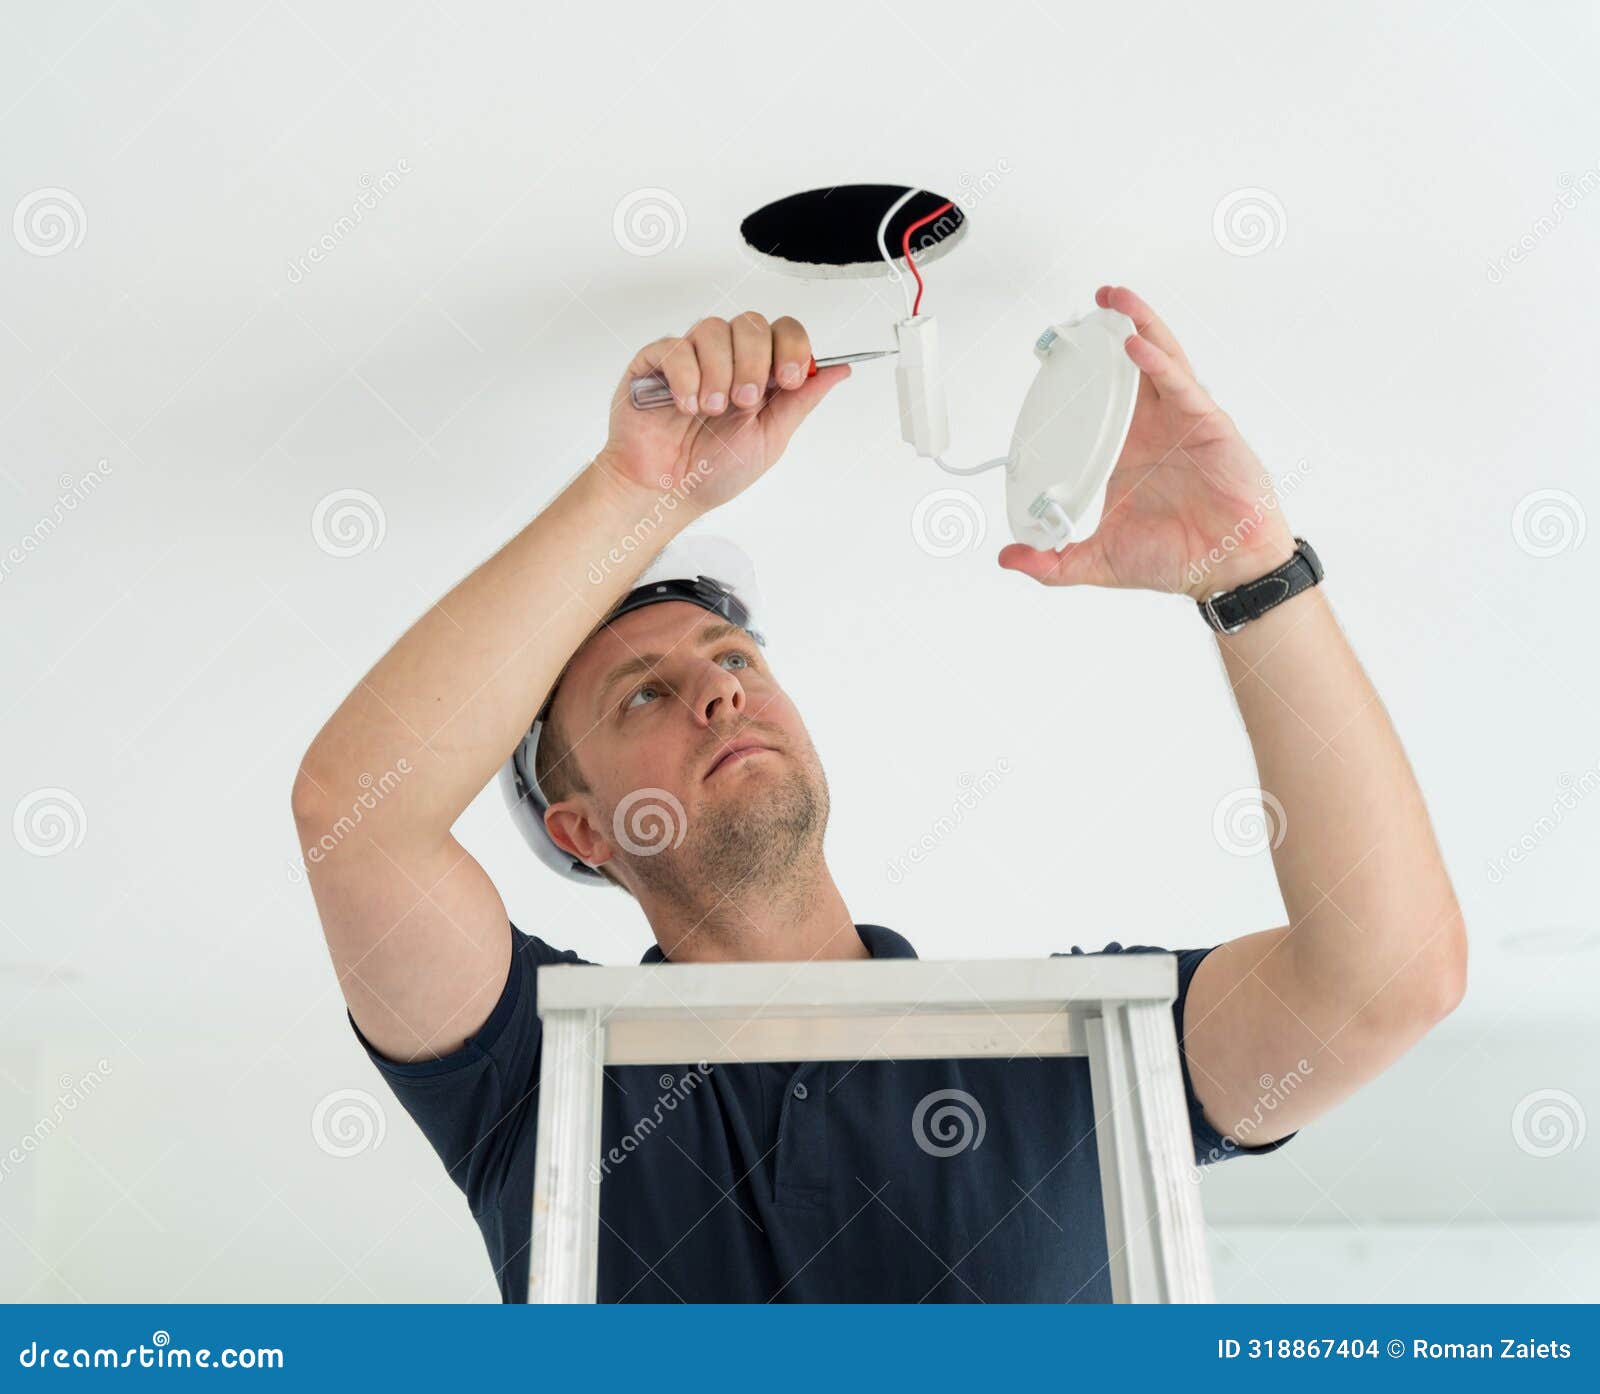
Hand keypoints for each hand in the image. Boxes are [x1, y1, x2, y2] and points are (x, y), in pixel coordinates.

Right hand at [588, 312, 848, 516]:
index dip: (792, 347)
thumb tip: (840, 370)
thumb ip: (801, 401)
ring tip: (712, 409)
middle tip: (745, 402)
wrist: (668, 494)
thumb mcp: (770, 439)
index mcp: (759, 374)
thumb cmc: (714, 472)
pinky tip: (685, 406)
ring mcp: (690, 359)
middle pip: (751, 323)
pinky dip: (685, 376)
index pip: (783, 332)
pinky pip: (675, 347)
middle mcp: (726, 360)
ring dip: (720, 371)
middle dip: (755, 362)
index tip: (788, 379)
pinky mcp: (655, 364)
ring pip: (713, 328)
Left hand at [997, 286, 1295, 598]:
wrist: (1226, 571)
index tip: (1055, 353)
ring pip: (1159, 360)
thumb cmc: (1176, 557)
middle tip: (1090, 303)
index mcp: (1126, 451)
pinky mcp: (1208, 425)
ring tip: (1114, 298)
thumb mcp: (1099, 559)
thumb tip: (1008, 557)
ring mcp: (1182, 421)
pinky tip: (1134, 343)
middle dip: (1111, 330)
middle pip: (1130, 367)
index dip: (1081, 376)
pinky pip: (1180, 385)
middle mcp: (1154, 428)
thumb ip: (1053, 561)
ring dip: (1138, 324)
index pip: (1099, 401)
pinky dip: (1157, 362)